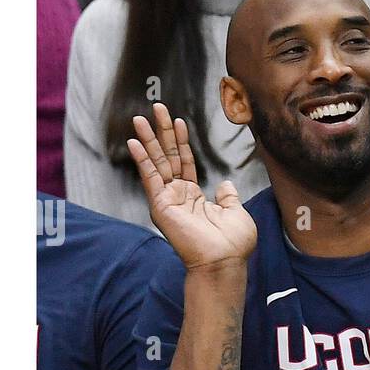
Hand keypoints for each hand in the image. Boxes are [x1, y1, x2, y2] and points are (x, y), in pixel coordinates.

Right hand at [127, 102, 256, 270]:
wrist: (224, 261)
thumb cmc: (233, 244)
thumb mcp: (236, 213)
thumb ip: (228, 197)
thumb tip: (225, 184)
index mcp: (194, 197)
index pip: (184, 162)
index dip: (180, 141)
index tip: (177, 121)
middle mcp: (177, 196)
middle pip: (167, 157)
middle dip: (161, 132)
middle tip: (156, 107)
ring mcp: (167, 200)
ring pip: (156, 163)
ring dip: (148, 139)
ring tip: (140, 117)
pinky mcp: (161, 206)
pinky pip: (150, 178)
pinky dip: (142, 159)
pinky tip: (134, 142)